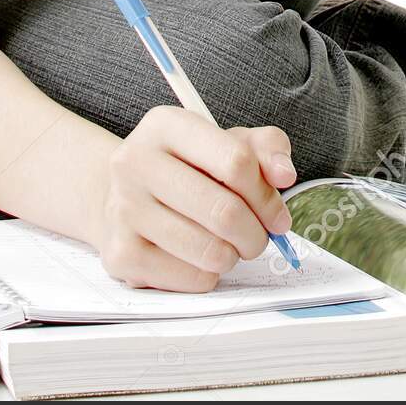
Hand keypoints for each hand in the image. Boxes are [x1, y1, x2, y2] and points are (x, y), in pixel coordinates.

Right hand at [93, 107, 297, 291]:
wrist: (124, 197)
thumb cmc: (186, 169)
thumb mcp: (226, 143)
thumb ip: (266, 149)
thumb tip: (284, 175)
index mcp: (165, 125)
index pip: (236, 161)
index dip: (266, 195)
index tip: (276, 214)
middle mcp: (136, 162)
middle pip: (225, 212)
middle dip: (256, 234)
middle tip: (258, 238)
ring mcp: (123, 209)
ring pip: (210, 251)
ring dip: (233, 256)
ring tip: (227, 245)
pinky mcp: (121, 254)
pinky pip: (192, 279)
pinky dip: (209, 275)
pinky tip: (199, 258)